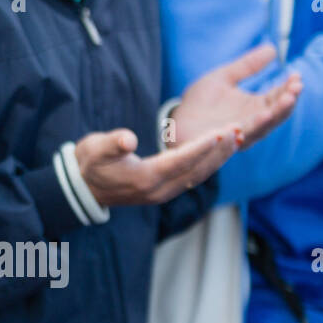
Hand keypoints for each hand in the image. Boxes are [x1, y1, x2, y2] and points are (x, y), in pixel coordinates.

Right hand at [75, 126, 237, 207]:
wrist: (82, 188)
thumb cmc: (88, 163)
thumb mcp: (94, 149)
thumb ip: (112, 143)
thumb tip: (128, 138)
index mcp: (144, 178)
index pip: (180, 160)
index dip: (201, 146)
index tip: (221, 132)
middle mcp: (158, 189)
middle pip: (197, 170)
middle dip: (219, 151)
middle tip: (239, 130)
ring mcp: (163, 192)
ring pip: (198, 174)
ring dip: (219, 157)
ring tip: (236, 138)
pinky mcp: (164, 190)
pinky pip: (193, 176)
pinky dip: (209, 163)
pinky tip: (219, 151)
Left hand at [168, 44, 300, 150]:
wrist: (176, 121)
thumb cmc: (201, 102)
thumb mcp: (224, 77)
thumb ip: (247, 66)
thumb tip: (272, 48)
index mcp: (255, 107)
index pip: (278, 98)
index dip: (289, 87)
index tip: (297, 75)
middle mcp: (252, 123)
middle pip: (276, 114)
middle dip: (287, 102)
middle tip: (296, 87)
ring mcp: (239, 135)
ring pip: (262, 127)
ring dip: (275, 115)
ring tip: (287, 100)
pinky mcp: (223, 143)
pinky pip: (239, 138)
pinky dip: (250, 128)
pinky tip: (259, 117)